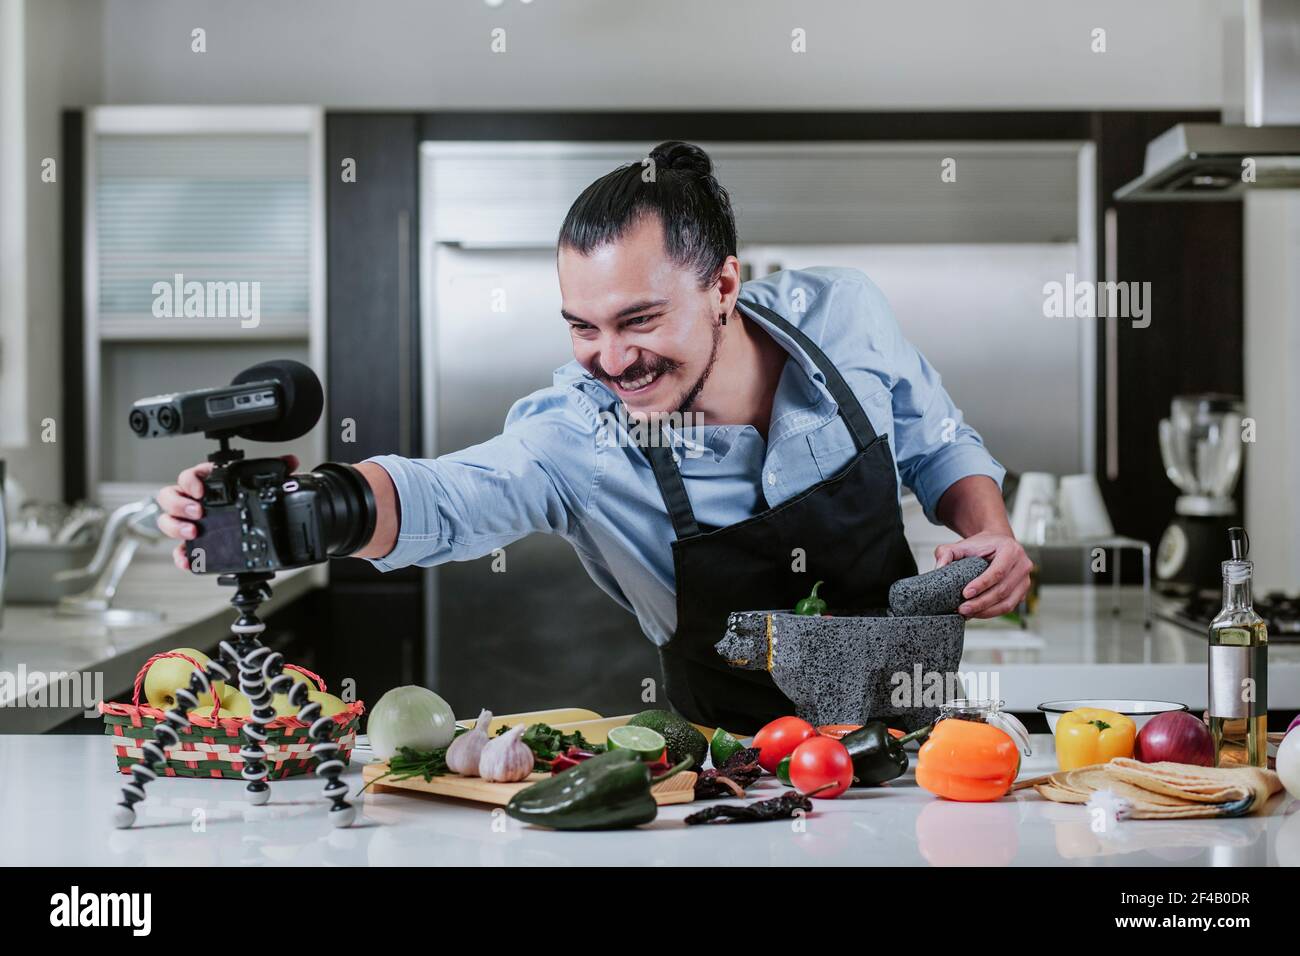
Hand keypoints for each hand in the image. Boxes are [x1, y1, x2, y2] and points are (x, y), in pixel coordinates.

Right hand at [156, 455, 298, 569]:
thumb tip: (289, 462)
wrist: (245, 530)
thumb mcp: (256, 485)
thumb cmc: (239, 500)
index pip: (188, 476)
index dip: (190, 480)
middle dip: (180, 504)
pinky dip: (181, 555)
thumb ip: (272, 471)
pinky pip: (178, 549)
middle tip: (197, 511)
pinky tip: (189, 560)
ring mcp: (186, 522)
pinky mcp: (189, 543)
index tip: (200, 489)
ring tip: (194, 532)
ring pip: (167, 520)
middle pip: (169, 497)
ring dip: (176, 526)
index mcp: (204, 484)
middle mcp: (190, 501)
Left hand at [934, 531, 1030, 618]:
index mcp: (1011, 550)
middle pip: (1003, 590)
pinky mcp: (1023, 592)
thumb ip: (946, 552)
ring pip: (1007, 602)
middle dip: (981, 603)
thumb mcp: (962, 544)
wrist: (997, 545)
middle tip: (962, 609)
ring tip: (967, 614)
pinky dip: (992, 613)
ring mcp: (1025, 580)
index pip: (998, 571)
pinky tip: (977, 614)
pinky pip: (1009, 607)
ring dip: (986, 612)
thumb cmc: (982, 545)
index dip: (982, 584)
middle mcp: (1023, 565)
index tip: (965, 593)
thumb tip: (938, 568)